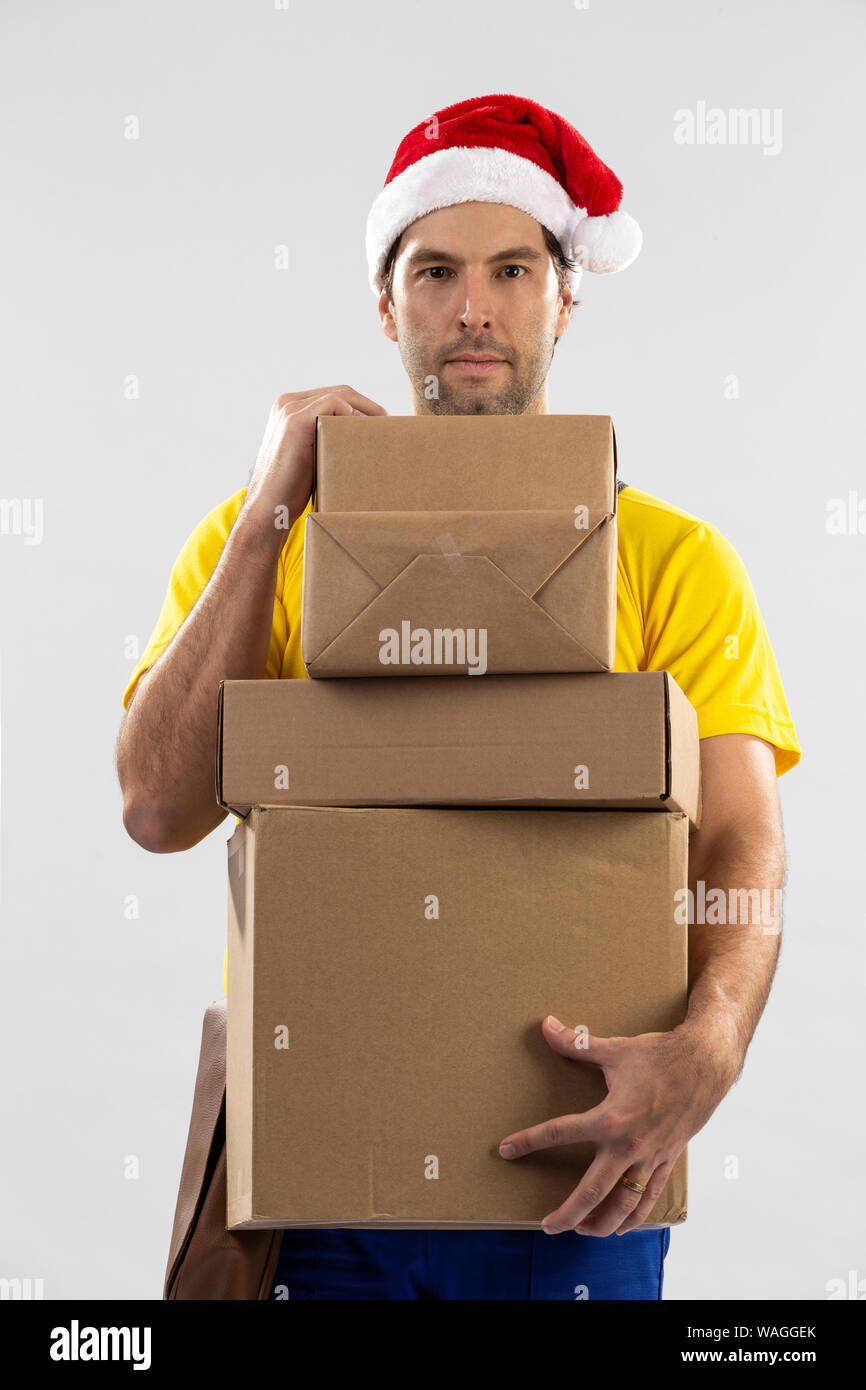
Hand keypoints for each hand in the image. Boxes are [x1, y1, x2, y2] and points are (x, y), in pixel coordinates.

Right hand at [243, 386, 387, 553]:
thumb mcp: (310, 457)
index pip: (334, 396)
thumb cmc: (292, 490)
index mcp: (290, 408)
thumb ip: (326, 441)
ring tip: (384, 429)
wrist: (269, 509)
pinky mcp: (295, 420)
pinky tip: (365, 433)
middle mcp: (288, 403)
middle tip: (390, 425)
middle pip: (341, 391)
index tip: (381, 424)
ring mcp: (290, 409)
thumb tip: (360, 442)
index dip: (361, 406)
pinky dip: (353, 415)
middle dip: (369, 406)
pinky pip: (334, 404)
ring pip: (341, 395)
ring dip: (367, 410)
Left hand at [498, 1015, 737, 1236]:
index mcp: (610, 1117)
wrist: (707, 1062)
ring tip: (581, 1231)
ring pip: (624, 1205)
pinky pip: (650, 1198)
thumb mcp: (615, 1049)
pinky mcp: (668, 1160)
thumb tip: (546, 1025)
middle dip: (567, 1213)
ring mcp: (650, 1157)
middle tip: (546, 1226)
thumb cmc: (660, 1055)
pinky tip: (621, 1227)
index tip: (506, 1150)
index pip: (560, 1133)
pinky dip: (634, 1217)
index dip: (529, 1142)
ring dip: (601, 1224)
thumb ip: (576, 1044)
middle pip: (592, 1192)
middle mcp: (629, 1145)